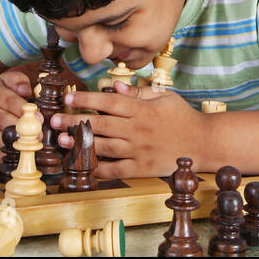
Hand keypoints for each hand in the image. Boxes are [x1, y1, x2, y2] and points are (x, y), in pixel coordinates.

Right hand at [0, 69, 33, 164]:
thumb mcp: (5, 80)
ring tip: (28, 146)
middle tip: (37, 134)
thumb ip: (18, 80)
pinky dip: (0, 156)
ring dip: (13, 143)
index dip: (24, 110)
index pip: (9, 101)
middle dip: (21, 128)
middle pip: (2, 120)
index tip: (39, 117)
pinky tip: (13, 156)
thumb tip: (26, 90)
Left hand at [52, 83, 205, 179]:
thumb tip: (114, 88)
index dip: (87, 99)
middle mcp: (137, 130)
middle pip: (101, 124)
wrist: (202, 143)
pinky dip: (97, 169)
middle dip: (75, 121)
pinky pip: (114, 170)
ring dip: (80, 143)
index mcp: (142, 110)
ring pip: (104, 147)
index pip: (109, 102)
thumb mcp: (163, 97)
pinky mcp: (141, 169)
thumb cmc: (182, 117)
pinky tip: (83, 164)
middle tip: (55, 119)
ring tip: (62, 140)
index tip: (69, 97)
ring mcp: (138, 151)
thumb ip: (138, 93)